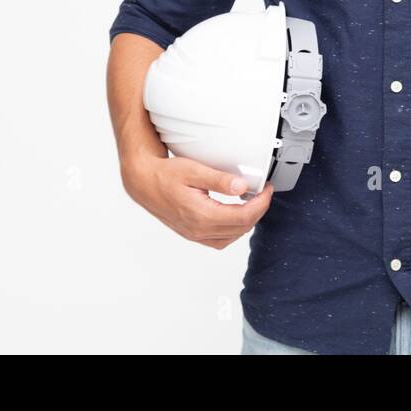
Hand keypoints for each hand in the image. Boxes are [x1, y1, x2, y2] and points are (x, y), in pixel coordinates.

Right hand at [121, 153, 272, 249]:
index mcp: (201, 215)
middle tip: (263, 193)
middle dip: (258, 211)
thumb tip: (242, 187)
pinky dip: (232, 229)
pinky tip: (235, 214)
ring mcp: (194, 235)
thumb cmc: (165, 175)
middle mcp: (198, 230)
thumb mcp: (193, 171)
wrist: (143, 183)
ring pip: (231, 237)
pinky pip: (219, 240)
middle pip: (241, 228)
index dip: (261, 203)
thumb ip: (219, 180)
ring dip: (246, 221)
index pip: (243, 216)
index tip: (266, 189)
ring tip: (253, 202)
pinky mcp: (192, 234)